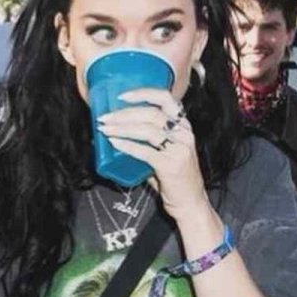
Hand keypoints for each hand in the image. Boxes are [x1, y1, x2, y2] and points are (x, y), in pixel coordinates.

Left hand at [97, 89, 209, 221]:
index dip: (143, 93)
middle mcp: (184, 134)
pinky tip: (114, 143)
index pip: (166, 99)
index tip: (122, 95)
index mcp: (184, 127)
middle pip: (152, 113)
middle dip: (124, 113)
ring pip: (147, 129)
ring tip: (105, 129)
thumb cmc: (175, 179)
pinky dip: (127, 145)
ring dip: (122, 128)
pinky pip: (144, 151)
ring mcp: (180, 149)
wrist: (191, 203)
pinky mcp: (171, 165)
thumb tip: (117, 133)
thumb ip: (149, 141)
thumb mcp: (166, 153)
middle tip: (105, 117)